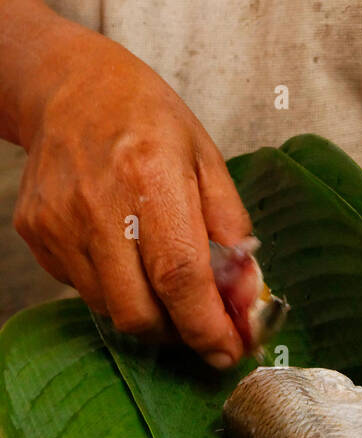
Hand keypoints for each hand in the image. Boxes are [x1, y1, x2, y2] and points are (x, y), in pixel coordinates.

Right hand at [13, 26, 251, 367]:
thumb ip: (229, 225)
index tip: (232, 349)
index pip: (180, 275)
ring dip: (151, 314)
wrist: (70, 88)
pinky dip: (117, 290)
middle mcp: (98, 205)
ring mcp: (59, 225)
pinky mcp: (38, 236)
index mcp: (149, 175)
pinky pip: (84, 290)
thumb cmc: (145, 116)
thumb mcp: (205, 155)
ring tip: (172, 285)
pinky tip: (130, 255)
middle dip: (181, 333)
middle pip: (140, 310)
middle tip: (208, 328)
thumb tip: (246, 291)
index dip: (208, 325)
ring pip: (110, 310)